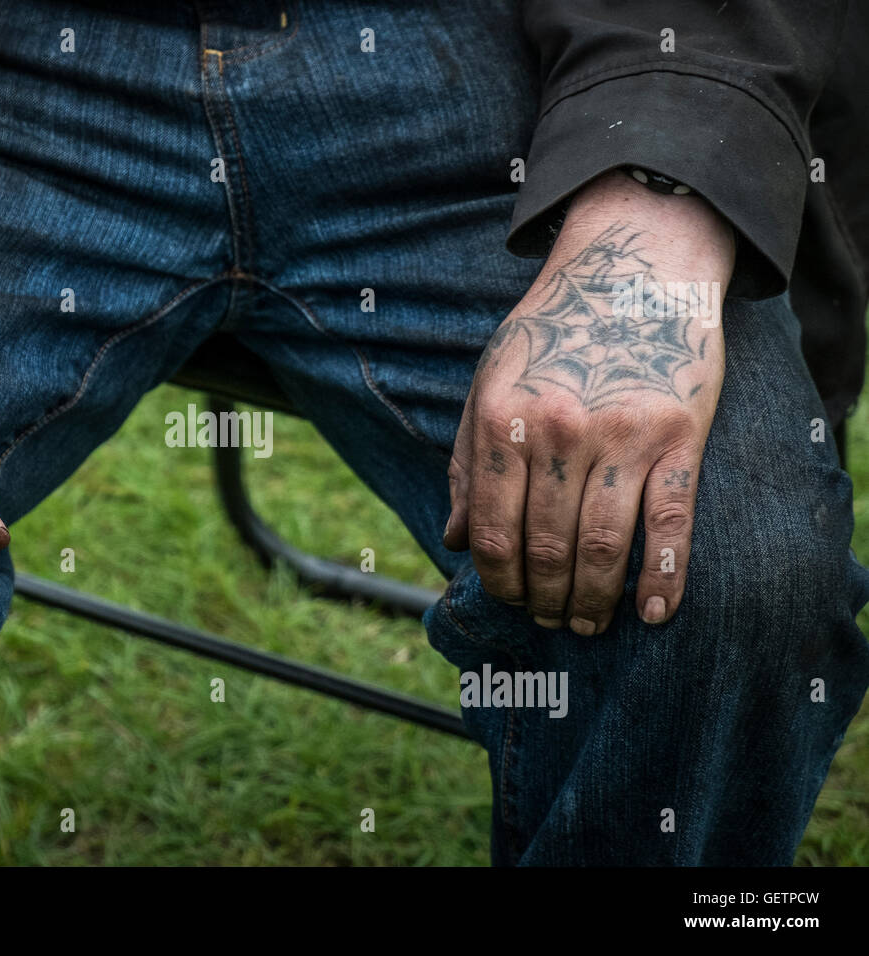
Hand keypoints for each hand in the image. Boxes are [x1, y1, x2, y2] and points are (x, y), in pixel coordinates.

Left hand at [443, 170, 733, 633]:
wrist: (632, 268)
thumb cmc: (551, 334)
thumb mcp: (488, 384)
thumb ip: (467, 463)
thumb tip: (453, 540)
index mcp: (502, 420)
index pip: (493, 531)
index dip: (498, 581)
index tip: (508, 601)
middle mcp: (558, 431)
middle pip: (545, 548)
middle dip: (543, 599)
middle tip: (549, 621)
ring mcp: (621, 435)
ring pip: (601, 546)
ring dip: (592, 600)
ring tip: (588, 623)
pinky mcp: (678, 435)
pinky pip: (670, 523)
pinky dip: (661, 577)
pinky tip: (651, 612)